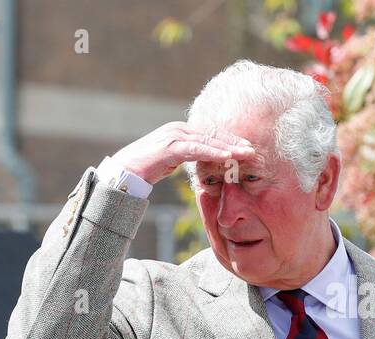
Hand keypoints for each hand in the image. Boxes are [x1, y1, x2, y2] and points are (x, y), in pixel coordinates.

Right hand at [109, 121, 255, 184]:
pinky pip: (196, 149)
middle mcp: (178, 129)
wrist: (122, 173)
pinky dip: (213, 152)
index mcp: (179, 131)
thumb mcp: (168, 161)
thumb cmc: (143, 170)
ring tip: (245, 153)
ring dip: (228, 146)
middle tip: (252, 148)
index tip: (244, 146)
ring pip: (207, 140)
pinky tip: (227, 156)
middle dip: (233, 141)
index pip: (209, 133)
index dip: (228, 139)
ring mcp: (174, 136)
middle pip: (212, 133)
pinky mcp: (169, 147)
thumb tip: (197, 162)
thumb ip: (183, 157)